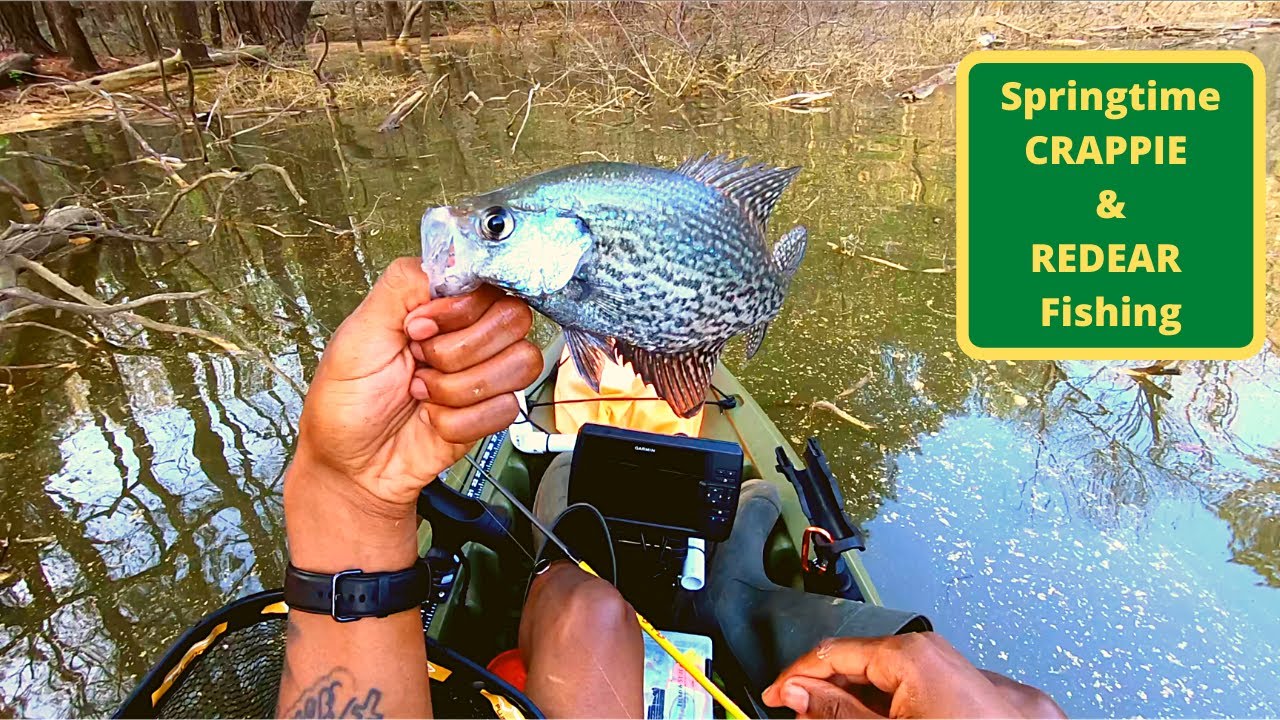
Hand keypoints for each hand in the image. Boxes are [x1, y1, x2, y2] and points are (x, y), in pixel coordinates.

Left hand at [285, 257, 541, 569]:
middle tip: (419, 362)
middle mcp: (468, 333)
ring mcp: (483, 373)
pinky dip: (461, 421)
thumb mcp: (359, 331)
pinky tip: (434, 420)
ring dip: (459, 388)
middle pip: (514, 320)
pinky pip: (506, 408)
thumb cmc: (345, 401)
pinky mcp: (491, 412)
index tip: (419, 327)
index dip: (459, 309)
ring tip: (424, 393)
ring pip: (519, 363)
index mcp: (439, 304)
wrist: (352, 466)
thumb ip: (404, 285)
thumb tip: (450, 261)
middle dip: (457, 351)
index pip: (488, 283)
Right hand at [762, 633, 1065, 718]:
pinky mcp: (1003, 705)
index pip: (836, 652)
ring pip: (907, 686)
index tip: (778, 696)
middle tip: (805, 717)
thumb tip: (799, 692)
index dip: (797, 676)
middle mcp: (950, 657)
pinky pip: (942, 700)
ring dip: (874, 708)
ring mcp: (980, 681)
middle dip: (835, 695)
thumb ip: (835, 712)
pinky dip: (912, 713)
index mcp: (915, 656)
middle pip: (871, 667)